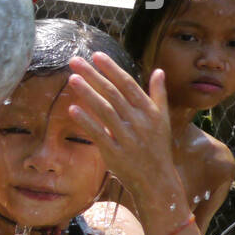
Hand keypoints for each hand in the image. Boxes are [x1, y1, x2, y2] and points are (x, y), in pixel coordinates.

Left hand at [66, 53, 174, 198]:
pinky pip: (99, 134)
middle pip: (112, 93)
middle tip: (75, 61)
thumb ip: (158, 94)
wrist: (157, 180)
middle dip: (93, 75)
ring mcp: (126, 137)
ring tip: (72, 79)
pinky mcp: (114, 152)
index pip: (128, 84)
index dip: (112, 69)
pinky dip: (86, 121)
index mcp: (149, 111)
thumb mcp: (163, 120)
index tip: (97, 55)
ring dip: (87, 93)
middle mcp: (138, 121)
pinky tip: (72, 108)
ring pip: (104, 110)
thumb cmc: (157, 147)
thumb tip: (159, 71)